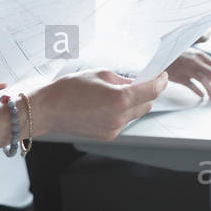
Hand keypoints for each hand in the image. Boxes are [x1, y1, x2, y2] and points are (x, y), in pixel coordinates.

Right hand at [34, 69, 168, 140]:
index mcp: (120, 98)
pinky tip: (105, 105)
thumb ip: (123, 79)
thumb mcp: (100, 74)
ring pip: (135, 114)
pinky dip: (121, 113)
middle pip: (147, 104)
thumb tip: (136, 82)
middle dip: (146, 92)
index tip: (162, 75)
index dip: (160, 81)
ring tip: (115, 94)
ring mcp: (114, 128)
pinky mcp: (108, 135)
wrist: (48, 110)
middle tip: (138, 81)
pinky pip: (123, 121)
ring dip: (133, 103)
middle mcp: (120, 117)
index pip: (152, 90)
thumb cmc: (69, 89)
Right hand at [167, 49, 210, 99]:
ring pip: (204, 81)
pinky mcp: (180, 77)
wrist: (161, 56)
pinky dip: (198, 92)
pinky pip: (192, 86)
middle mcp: (196, 61)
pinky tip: (201, 95)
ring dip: (210, 90)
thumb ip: (205, 61)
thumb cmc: (178, 56)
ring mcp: (188, 69)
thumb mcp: (193, 54)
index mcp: (201, 56)